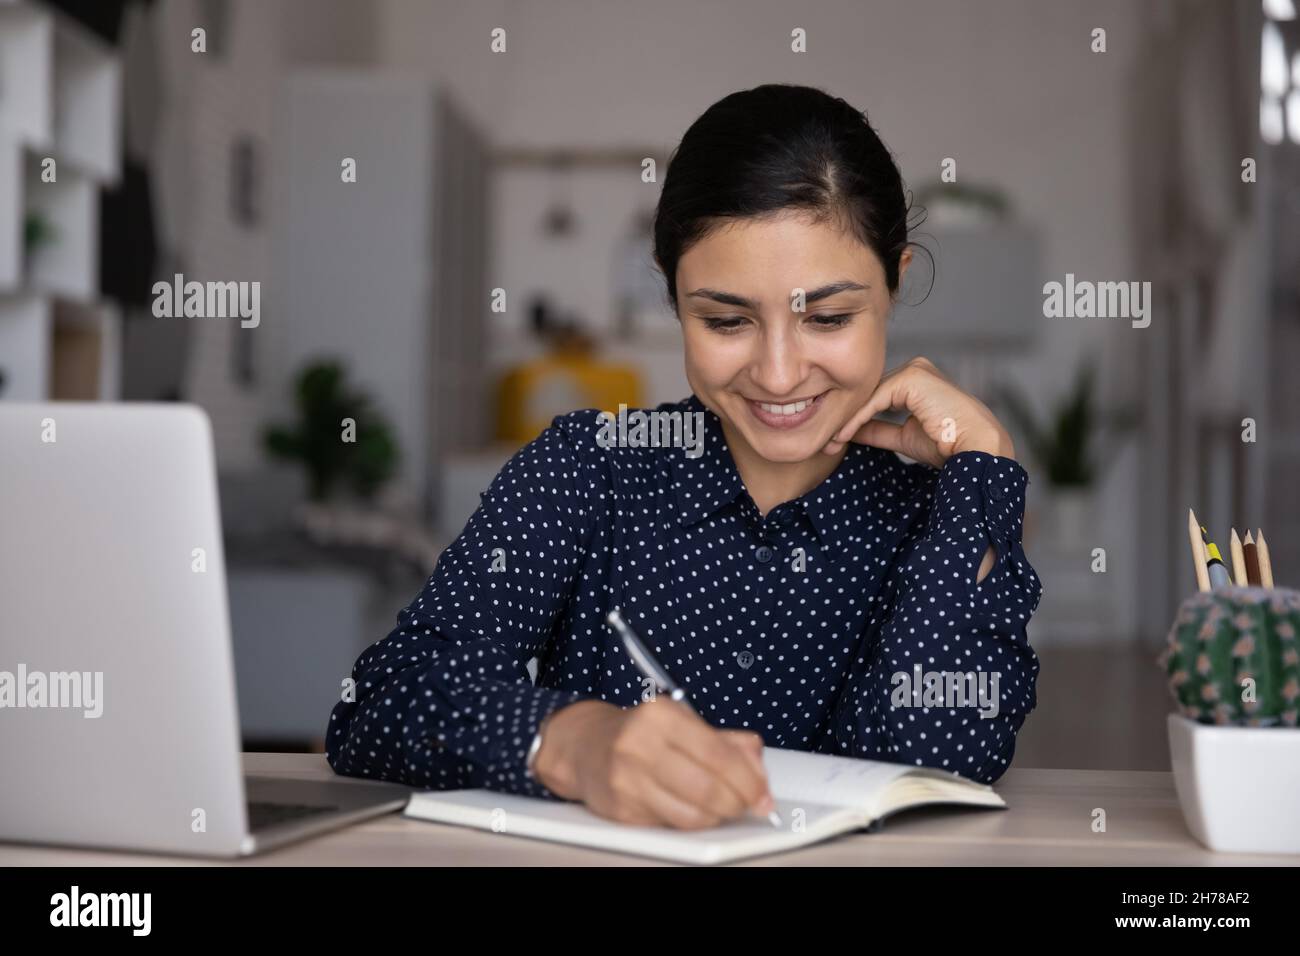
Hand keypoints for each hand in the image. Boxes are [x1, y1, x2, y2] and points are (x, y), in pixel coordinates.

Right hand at [532, 699, 775, 829]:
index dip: (749, 781)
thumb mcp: (682, 721)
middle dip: (738, 803)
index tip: (763, 794)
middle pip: (708, 789)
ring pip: (692, 815)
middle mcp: (640, 744)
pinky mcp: (620, 810)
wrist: (586, 746)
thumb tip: (758, 765)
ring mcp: (627, 779)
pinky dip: (692, 823)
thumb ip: (725, 739)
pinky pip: (671, 825)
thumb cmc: (640, 733)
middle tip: (749, 805)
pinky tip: (693, 809)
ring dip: (717, 817)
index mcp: (661, 715)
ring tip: (721, 807)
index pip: (719, 755)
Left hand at [822, 356, 1014, 466]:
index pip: (875, 398)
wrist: (975, 449)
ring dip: (847, 419)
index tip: (833, 442)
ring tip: (829, 441)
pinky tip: (843, 435)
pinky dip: (857, 418)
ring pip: (869, 395)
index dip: (854, 420)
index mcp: (916, 382)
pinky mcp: (913, 377)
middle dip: (846, 419)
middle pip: (869, 394)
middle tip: (824, 443)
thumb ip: (878, 431)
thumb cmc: (949, 446)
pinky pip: (876, 399)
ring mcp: (915, 370)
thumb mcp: (904, 438)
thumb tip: (851, 432)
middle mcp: (916, 371)